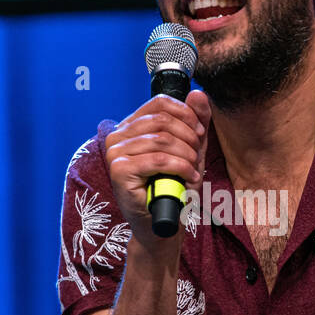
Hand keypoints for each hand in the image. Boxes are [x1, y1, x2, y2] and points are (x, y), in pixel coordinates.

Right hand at [104, 89, 210, 246]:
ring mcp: (115, 152)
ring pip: (162, 140)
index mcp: (131, 126)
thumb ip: (195, 121)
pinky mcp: (119, 170)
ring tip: (193, 170)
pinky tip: (188, 178)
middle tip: (197, 157)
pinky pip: (158, 160)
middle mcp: (118, 135)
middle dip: (188, 138)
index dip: (185, 114)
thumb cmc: (173, 185)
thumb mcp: (190, 148)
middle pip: (162, 120)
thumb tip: (197, 93)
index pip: (159, 103)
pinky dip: (180, 168)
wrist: (162, 221)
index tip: (199, 134)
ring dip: (186, 156)